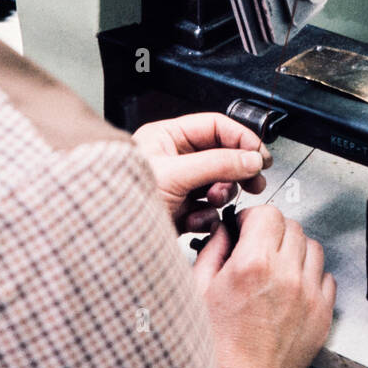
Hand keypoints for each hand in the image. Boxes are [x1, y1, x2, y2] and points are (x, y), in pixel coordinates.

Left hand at [132, 113, 271, 232]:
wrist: (107, 240)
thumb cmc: (121, 200)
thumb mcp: (176, 174)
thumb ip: (218, 163)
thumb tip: (251, 159)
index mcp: (167, 137)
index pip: (215, 127)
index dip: (241, 138)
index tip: (260, 154)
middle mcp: (174, 160)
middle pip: (222, 156)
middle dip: (237, 170)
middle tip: (255, 181)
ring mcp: (178, 187)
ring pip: (218, 185)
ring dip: (220, 195)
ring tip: (212, 201)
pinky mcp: (180, 212)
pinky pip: (208, 210)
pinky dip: (206, 217)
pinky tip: (195, 220)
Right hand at [193, 206, 335, 367]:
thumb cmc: (215, 349)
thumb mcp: (197, 291)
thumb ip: (213, 250)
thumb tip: (225, 228)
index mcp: (253, 265)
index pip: (268, 213)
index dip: (252, 218)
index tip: (245, 229)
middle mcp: (287, 276)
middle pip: (292, 227)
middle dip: (272, 232)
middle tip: (256, 249)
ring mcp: (309, 295)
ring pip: (313, 248)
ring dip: (294, 251)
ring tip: (274, 269)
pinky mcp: (322, 314)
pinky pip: (325, 277)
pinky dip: (309, 277)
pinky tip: (289, 289)